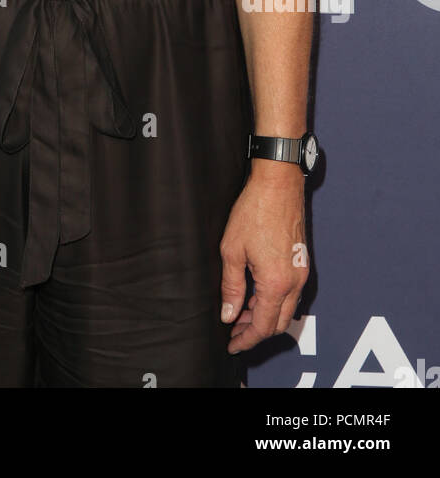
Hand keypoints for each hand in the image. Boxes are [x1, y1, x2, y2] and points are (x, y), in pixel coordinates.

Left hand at [219, 166, 308, 352]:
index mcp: (276, 284)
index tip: (232, 344)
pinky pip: (290, 294)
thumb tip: (228, 314)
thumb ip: (231, 287)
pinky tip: (255, 295)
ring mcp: (301, 272)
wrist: (278, 184)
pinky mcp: (302, 262)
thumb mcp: (232, 250)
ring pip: (286, 309)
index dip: (246, 339)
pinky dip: (274, 302)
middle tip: (233, 331)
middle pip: (278, 323)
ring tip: (240, 313)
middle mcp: (294, 283)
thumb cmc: (254, 212)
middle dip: (256, 331)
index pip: (263, 326)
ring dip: (265, 316)